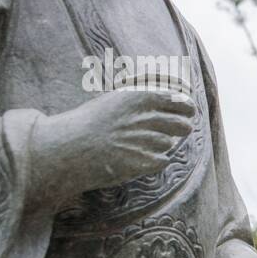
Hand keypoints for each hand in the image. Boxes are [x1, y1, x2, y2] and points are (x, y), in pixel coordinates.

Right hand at [32, 89, 195, 199]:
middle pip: (183, 125)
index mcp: (138, 98)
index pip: (179, 101)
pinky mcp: (142, 161)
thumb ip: (142, 97)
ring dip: (158, 145)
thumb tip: (173, 96)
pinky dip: (153, 161)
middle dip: (181, 128)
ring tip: (136, 144)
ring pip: (169, 143)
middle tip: (175, 130)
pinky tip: (136, 158)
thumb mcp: (115, 100)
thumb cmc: (89, 123)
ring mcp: (144, 140)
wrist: (68, 148)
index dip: (187, 108)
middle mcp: (145, 117)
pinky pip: (162, 161)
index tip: (188, 112)